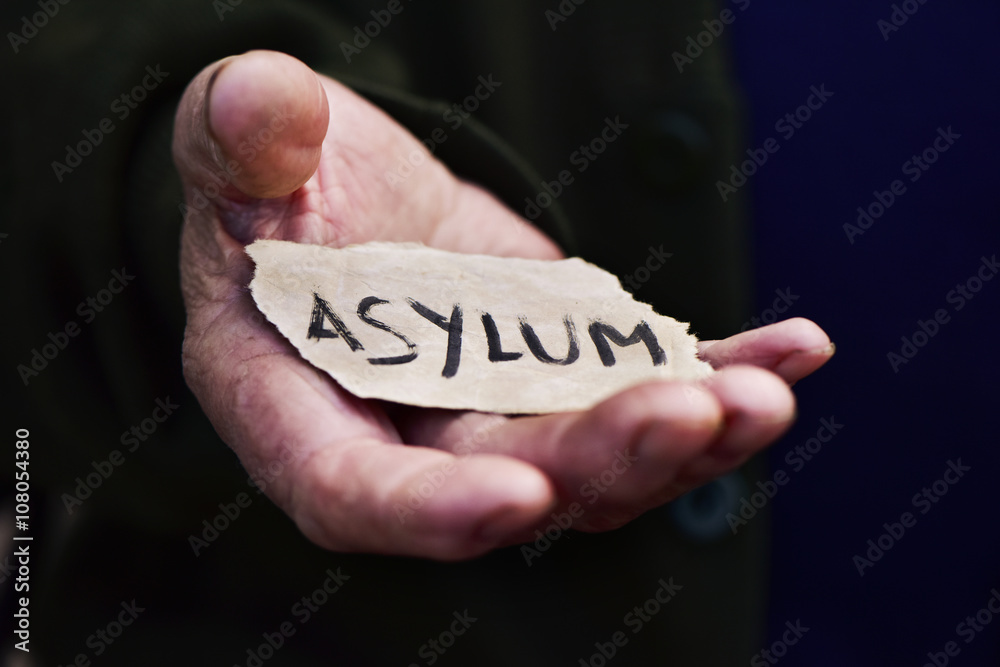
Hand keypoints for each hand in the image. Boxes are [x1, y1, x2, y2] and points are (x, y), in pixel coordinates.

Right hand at [173, 50, 834, 559]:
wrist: (344, 191)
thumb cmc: (268, 181)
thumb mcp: (240, 150)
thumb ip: (241, 140)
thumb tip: (261, 109)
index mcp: (293, 403)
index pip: (351, 489)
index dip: (430, 510)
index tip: (520, 498)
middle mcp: (402, 431)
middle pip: (503, 477)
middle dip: (598, 460)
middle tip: (688, 414)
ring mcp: (491, 410)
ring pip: (591, 454)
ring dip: (682, 435)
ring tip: (762, 395)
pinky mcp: (558, 370)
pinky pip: (638, 385)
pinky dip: (717, 373)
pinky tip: (793, 351)